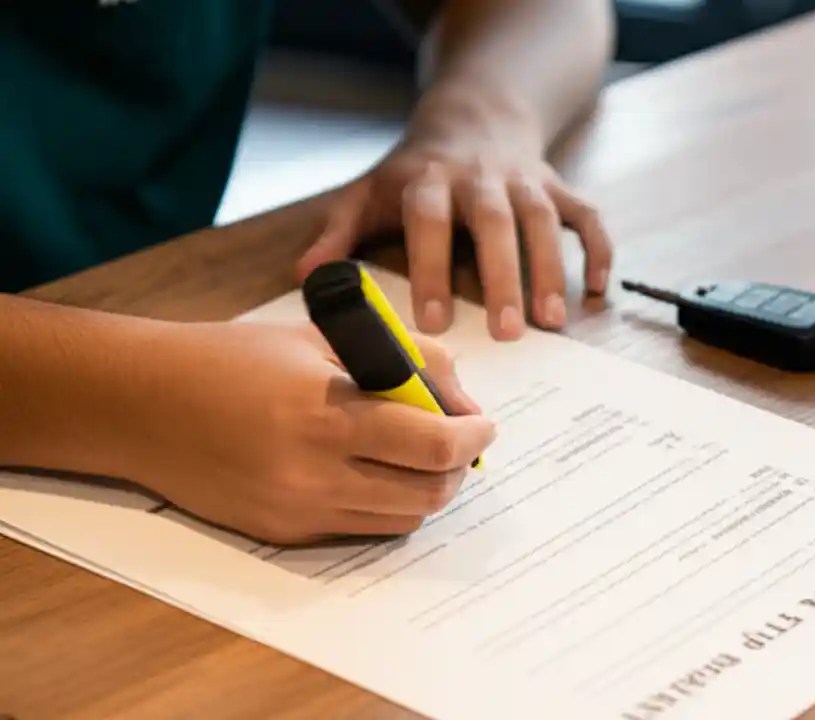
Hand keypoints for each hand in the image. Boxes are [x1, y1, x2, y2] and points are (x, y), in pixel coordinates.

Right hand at [124, 321, 495, 544]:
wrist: (142, 405)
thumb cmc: (234, 359)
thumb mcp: (325, 339)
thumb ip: (403, 362)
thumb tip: (460, 402)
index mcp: (326, 415)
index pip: (434, 446)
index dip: (474, 437)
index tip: (484, 425)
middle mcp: (314, 475)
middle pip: (428, 495)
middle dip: (459, 470)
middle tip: (460, 443)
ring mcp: (297, 512)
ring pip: (400, 520)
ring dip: (426, 491)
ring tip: (421, 456)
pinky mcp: (282, 533)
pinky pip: (360, 530)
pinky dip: (385, 505)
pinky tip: (377, 472)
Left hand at [295, 94, 612, 341]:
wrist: (473, 117)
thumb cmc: (416, 172)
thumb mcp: (369, 193)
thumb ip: (338, 234)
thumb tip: (306, 279)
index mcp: (431, 180)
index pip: (430, 220)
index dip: (432, 268)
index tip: (435, 322)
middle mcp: (482, 178)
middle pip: (496, 222)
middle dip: (502, 277)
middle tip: (506, 334)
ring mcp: (526, 181)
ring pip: (543, 221)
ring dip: (551, 270)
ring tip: (551, 322)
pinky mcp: (558, 187)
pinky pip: (587, 216)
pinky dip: (599, 250)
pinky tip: (600, 291)